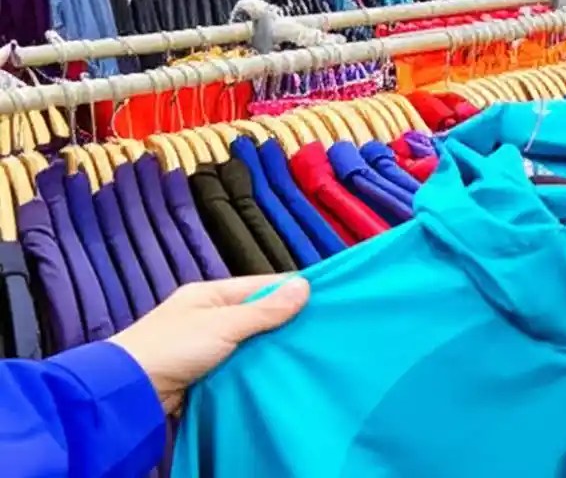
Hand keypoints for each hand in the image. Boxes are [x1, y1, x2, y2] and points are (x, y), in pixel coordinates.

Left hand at [109, 275, 309, 414]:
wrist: (128, 391)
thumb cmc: (173, 346)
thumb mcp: (224, 324)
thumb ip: (265, 309)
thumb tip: (305, 285)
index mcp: (210, 294)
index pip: (261, 286)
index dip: (292, 291)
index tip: (327, 299)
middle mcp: (208, 316)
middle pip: (257, 316)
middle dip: (285, 324)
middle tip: (323, 332)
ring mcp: (206, 346)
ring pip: (250, 344)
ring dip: (270, 351)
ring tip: (308, 355)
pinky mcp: (205, 374)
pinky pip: (239, 368)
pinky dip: (255, 371)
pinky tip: (278, 376)